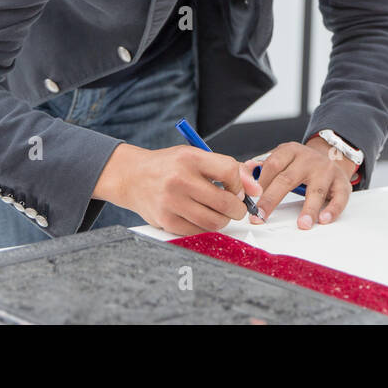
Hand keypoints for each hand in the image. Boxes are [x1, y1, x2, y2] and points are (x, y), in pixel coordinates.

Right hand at [94, 143, 261, 235]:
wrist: (131, 176)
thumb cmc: (168, 166)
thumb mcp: (195, 156)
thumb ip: (226, 168)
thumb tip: (255, 189)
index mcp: (190, 158)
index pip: (230, 171)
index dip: (240, 184)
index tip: (237, 190)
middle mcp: (180, 179)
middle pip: (225, 202)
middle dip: (237, 209)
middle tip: (236, 208)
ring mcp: (171, 202)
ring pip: (214, 222)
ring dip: (223, 220)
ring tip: (219, 213)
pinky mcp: (165, 221)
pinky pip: (197, 232)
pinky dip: (205, 228)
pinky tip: (201, 217)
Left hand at [251, 139, 355, 229]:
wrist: (332, 155)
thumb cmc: (301, 163)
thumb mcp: (281, 158)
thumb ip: (261, 167)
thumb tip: (243, 175)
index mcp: (291, 151)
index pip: (272, 165)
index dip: (259, 183)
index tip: (249, 200)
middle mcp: (309, 159)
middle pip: (288, 179)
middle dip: (272, 199)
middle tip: (261, 216)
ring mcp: (327, 171)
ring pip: (317, 190)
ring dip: (309, 208)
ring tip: (302, 224)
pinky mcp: (342, 183)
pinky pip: (339, 197)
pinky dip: (333, 209)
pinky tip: (324, 219)